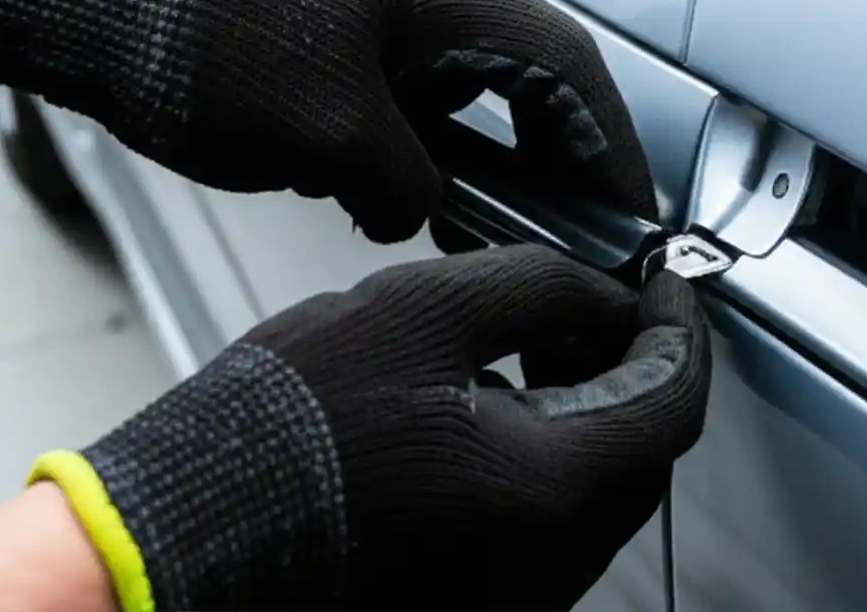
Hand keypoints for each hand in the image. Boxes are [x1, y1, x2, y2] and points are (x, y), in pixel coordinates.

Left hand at [0, 0, 657, 241]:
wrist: (104, 20)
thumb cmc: (200, 48)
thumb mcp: (329, 140)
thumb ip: (409, 186)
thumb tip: (431, 212)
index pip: (562, 63)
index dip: (608, 140)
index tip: (633, 202)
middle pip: (531, 77)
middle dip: (560, 156)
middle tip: (587, 224)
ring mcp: (389, 14)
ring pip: (477, 96)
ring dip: (493, 161)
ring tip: (512, 226)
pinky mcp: (354, 44)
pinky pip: (424, 103)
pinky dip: (435, 155)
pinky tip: (421, 204)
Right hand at [28, 245, 709, 609]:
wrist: (185, 534)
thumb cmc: (287, 430)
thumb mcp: (419, 312)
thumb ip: (539, 288)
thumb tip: (608, 294)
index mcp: (550, 491)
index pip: (674, 403)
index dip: (681, 330)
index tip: (666, 286)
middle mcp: (551, 563)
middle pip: (647, 452)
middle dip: (639, 369)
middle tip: (601, 308)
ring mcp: (518, 593)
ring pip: (601, 490)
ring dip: (596, 412)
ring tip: (543, 348)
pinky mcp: (480, 600)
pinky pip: (551, 523)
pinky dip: (552, 457)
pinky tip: (499, 409)